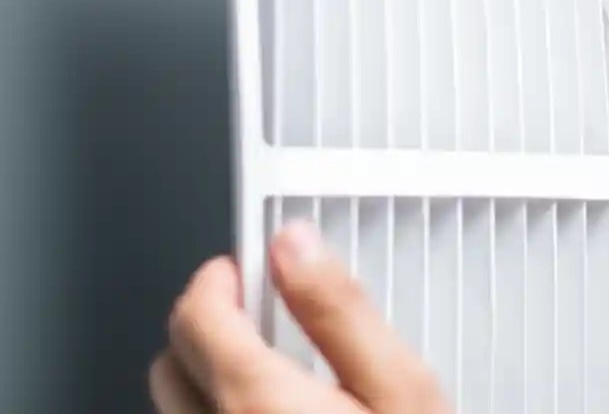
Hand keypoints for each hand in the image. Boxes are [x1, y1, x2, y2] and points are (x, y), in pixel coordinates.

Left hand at [150, 222, 451, 412]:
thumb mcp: (403, 387)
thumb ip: (341, 311)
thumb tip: (296, 244)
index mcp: (255, 398)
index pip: (195, 312)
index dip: (223, 276)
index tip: (253, 265)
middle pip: (172, 359)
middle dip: (209, 322)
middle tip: (264, 310)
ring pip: (180, 403)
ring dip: (211, 371)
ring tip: (274, 365)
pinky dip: (224, 408)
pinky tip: (278, 408)